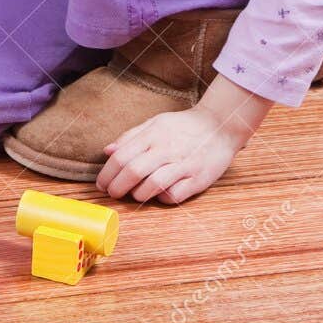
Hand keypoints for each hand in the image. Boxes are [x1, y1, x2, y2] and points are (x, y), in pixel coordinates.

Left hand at [95, 105, 246, 204]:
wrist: (221, 125)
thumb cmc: (183, 126)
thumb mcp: (155, 123)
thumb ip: (130, 137)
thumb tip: (107, 151)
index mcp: (153, 134)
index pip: (122, 156)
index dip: (107, 173)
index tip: (102, 183)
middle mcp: (166, 149)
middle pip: (133, 171)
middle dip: (117, 187)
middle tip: (112, 193)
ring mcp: (183, 165)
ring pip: (152, 185)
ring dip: (138, 194)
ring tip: (134, 194)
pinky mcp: (198, 179)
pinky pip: (174, 195)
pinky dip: (162, 199)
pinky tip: (158, 196)